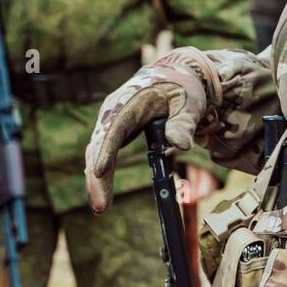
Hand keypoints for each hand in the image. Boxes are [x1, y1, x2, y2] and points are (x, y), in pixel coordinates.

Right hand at [84, 47, 220, 212]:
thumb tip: (180, 144)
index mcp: (130, 101)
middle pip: (99, 145)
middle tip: (101, 206)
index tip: (98, 171)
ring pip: (97, 152)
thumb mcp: (189, 102)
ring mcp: (112, 121)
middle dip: (97, 177)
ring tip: (101, 208)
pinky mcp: (114, 131)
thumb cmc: (182, 88)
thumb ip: (184, 122)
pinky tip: (100, 194)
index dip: (105, 150)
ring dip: (96, 180)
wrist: (175, 78)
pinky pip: (103, 154)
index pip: (114, 128)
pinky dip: (100, 174)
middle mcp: (114, 111)